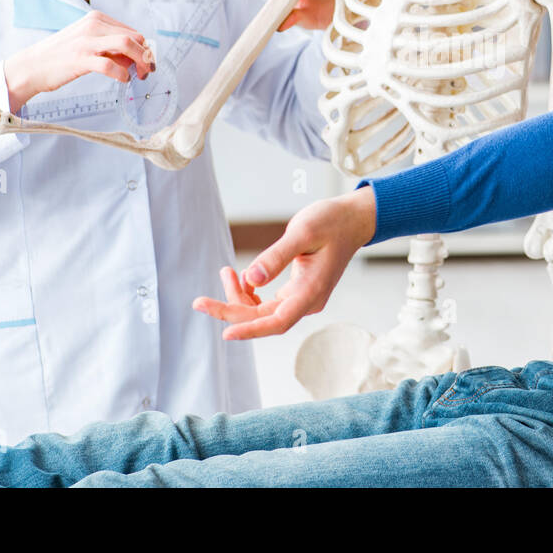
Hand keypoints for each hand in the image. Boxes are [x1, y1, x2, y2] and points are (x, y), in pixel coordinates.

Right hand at [3, 10, 153, 113]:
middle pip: (134, 37)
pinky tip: (123, 79)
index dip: (144, 48)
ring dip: (140, 61)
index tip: (146, 63)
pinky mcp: (80, 58)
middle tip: (147, 71)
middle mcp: (93, 25)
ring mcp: (86, 41)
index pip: (132, 31)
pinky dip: (122, 74)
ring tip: (140, 75)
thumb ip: (112, 48)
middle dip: (146, 55)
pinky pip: (110, 65)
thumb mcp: (89, 43)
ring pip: (127, 44)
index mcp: (96, 19)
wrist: (32, 66)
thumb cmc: (61, 56)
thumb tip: (136, 59)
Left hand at [191, 186, 376, 338]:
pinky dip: (250, 292)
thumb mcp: (303, 232)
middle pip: (263, 318)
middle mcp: (307, 301)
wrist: (353, 220)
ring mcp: (303, 298)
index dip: (250, 329)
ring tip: (225, 271)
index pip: (277, 321)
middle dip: (230, 309)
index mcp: (311, 291)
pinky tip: (241, 277)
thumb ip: (277, 257)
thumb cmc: (331, 222)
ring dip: (239, 297)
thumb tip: (251, 278)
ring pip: (263, 310)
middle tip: (199, 301)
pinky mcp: (298, 291)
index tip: (225, 333)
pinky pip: (268, 302)